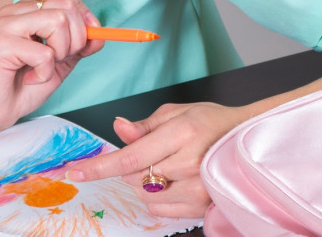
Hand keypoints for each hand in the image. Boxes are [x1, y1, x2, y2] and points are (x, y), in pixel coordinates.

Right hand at [0, 0, 102, 138]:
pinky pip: (45, 52)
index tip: (81, 36)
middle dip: (77, 38)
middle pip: (66, 4)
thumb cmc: (21, 86)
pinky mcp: (2, 43)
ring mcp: (6, 24)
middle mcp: (13, 10)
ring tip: (42, 67)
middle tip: (57, 59)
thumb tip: (99, 32)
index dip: (79, 8)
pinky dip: (45, 72)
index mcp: (26, 9)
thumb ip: (79, 44)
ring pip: (58, 20)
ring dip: (61, 52)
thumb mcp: (59, 62)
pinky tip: (30, 77)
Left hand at [64, 101, 248, 217]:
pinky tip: (176, 180)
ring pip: (146, 196)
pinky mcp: (203, 205)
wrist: (248, 139)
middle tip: (155, 152)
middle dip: (132, 167)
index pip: (130, 157)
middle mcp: (190, 163)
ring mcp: (199, 188)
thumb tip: (118, 127)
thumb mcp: (175, 113)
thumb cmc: (211, 122)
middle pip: (135, 178)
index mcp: (180, 134)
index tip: (74, 172)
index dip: (99, 167)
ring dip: (146, 183)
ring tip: (170, 165)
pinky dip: (159, 196)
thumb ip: (143, 126)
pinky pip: (161, 208)